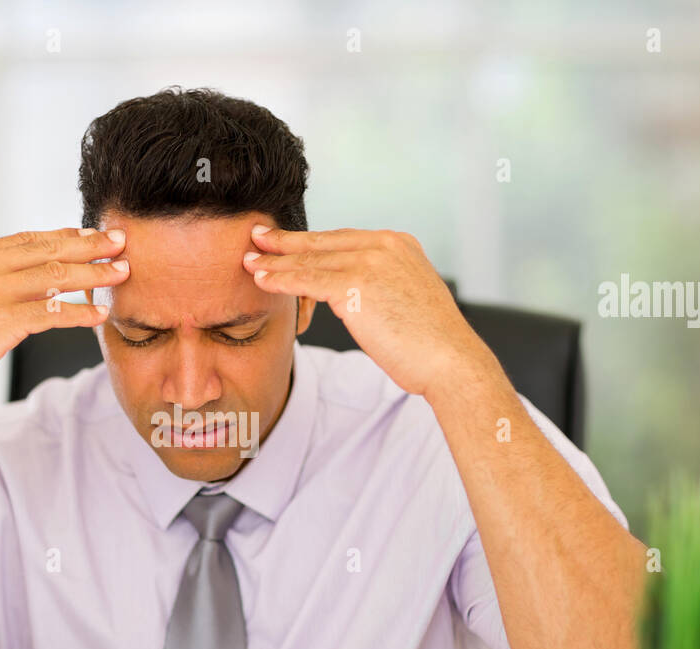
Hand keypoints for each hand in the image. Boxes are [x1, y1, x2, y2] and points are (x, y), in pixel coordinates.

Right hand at [0, 227, 128, 407]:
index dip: (65, 235)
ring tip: (122, 274)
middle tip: (121, 241)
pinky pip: (51, 315)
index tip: (93, 234)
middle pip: (48, 250)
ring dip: (94, 275)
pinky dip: (80, 313)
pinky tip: (101, 315)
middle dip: (89, 245)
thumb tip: (15, 283)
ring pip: (55, 277)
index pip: (28, 239)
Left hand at [242, 225, 491, 397]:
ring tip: (249, 262)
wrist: (449, 360)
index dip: (311, 241)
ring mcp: (371, 261)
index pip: (344, 240)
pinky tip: (262, 280)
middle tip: (257, 237)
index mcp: (399, 244)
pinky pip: (308, 279)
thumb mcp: (407, 299)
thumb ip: (383, 286)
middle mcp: (385, 245)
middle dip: (286, 242)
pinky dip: (281, 279)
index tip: (287, 241)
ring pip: (311, 260)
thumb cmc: (432, 343)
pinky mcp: (357, 283)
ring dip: (276, 261)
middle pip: (324, 242)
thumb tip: (361, 296)